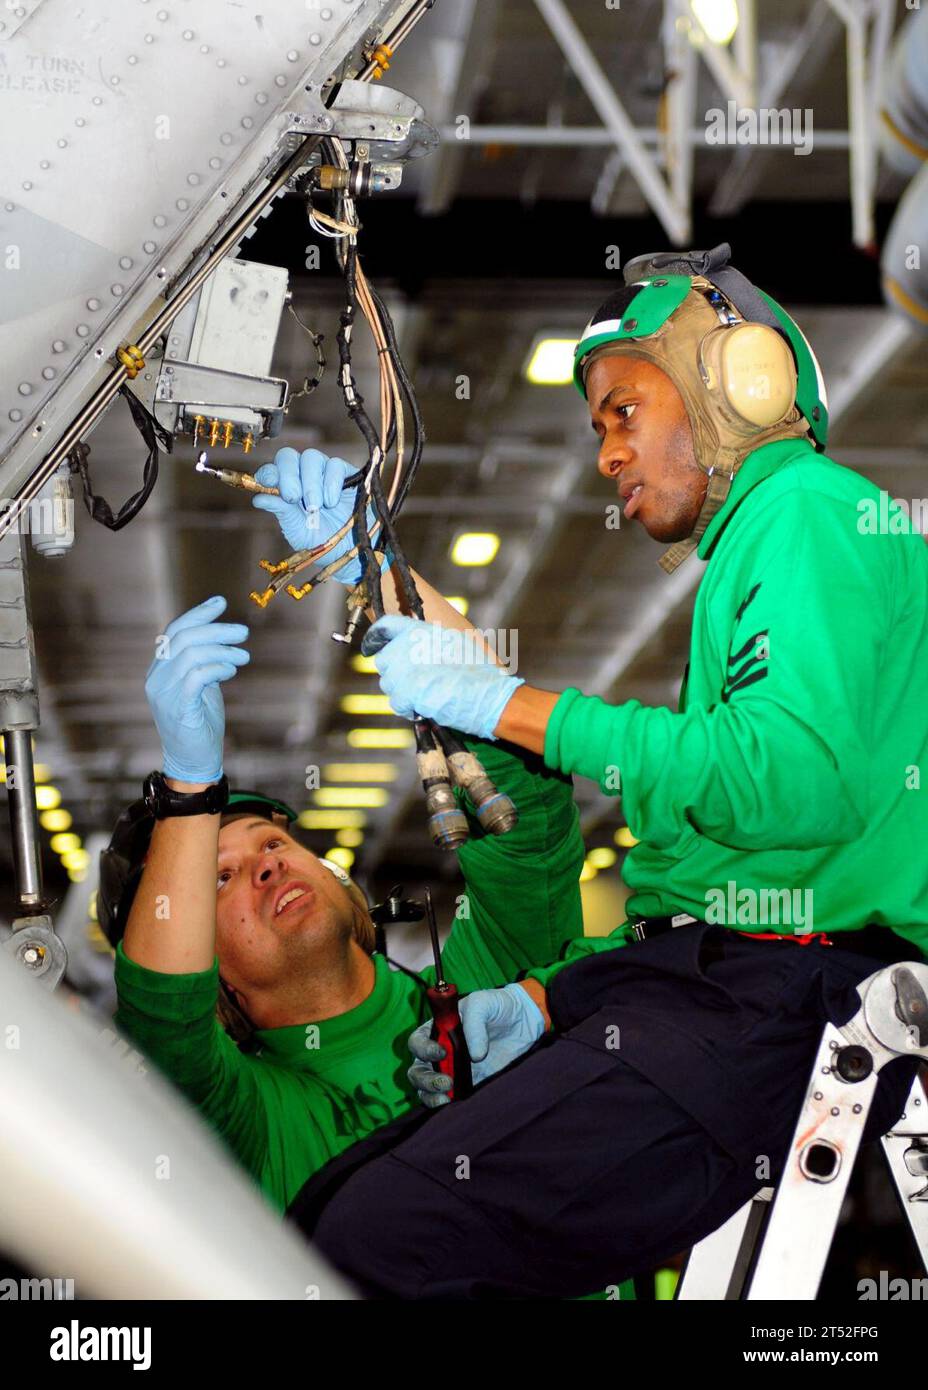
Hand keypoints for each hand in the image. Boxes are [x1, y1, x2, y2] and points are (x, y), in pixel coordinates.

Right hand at [144, 596, 249, 782]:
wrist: (194, 761)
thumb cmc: (200, 723)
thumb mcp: (202, 686)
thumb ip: (204, 662)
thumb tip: (221, 637)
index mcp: (159, 670)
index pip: (174, 631)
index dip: (198, 614)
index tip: (221, 602)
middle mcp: (156, 678)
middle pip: (184, 638)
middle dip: (217, 629)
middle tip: (243, 632)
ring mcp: (164, 694)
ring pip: (191, 654)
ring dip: (222, 650)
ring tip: (243, 656)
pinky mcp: (178, 708)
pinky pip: (196, 677)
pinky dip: (217, 668)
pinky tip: (232, 670)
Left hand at [251, 447, 386, 584]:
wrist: (354, 550)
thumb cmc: (323, 543)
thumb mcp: (299, 532)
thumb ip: (282, 512)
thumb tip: (258, 499)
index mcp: (286, 490)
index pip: (272, 470)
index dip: (268, 473)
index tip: (270, 484)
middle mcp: (303, 476)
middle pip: (288, 456)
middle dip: (288, 475)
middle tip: (293, 498)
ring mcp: (324, 473)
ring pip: (311, 457)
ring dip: (310, 482)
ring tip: (316, 506)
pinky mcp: (346, 473)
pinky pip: (335, 465)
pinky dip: (331, 482)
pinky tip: (331, 503)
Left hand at [362, 614, 523, 739]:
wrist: (487, 693)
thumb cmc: (477, 671)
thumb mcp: (454, 642)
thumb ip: (430, 643)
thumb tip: (416, 650)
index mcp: (419, 630)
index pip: (386, 625)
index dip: (375, 636)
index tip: (371, 647)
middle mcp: (407, 646)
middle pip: (383, 660)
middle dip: (395, 673)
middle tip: (415, 683)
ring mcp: (403, 669)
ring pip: (388, 684)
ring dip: (402, 692)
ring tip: (425, 696)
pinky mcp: (405, 692)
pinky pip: (396, 703)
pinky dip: (408, 709)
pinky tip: (423, 708)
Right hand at [407, 984, 545, 1107]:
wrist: (524, 1023)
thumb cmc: (498, 1007)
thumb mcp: (484, 1002)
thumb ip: (475, 1022)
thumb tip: (475, 1055)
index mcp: (437, 1029)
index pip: (417, 1041)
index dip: (424, 1049)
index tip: (442, 1053)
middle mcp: (439, 1053)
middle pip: (417, 1070)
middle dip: (425, 1080)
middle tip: (446, 1082)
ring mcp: (452, 1071)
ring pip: (426, 1090)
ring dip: (431, 1096)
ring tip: (448, 1098)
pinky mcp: (468, 1086)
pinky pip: (449, 1099)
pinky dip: (447, 1105)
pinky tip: (457, 1104)